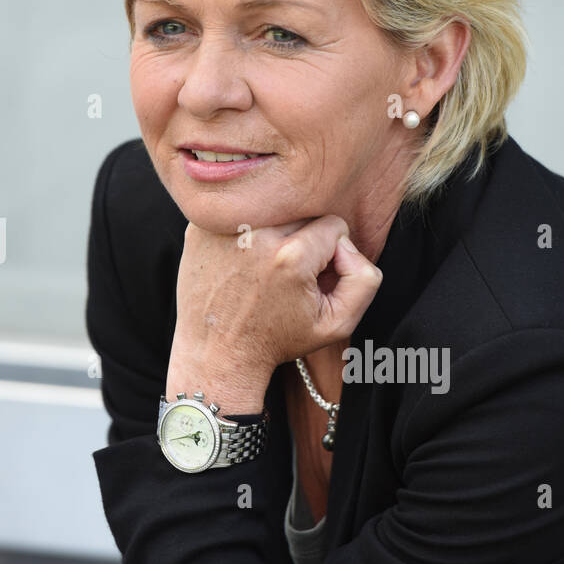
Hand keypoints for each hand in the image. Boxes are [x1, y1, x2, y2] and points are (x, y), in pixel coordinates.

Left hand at [165, 215, 382, 407]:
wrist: (217, 354)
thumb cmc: (277, 339)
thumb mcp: (337, 324)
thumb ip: (364, 279)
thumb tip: (348, 244)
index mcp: (291, 256)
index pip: (334, 224)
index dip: (331, 253)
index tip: (313, 277)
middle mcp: (256, 235)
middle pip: (303, 213)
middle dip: (304, 240)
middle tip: (289, 275)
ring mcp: (223, 229)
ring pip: (272, 210)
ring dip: (276, 234)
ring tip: (265, 268)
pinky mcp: (199, 229)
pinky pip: (240, 213)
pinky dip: (246, 233)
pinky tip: (240, 263)